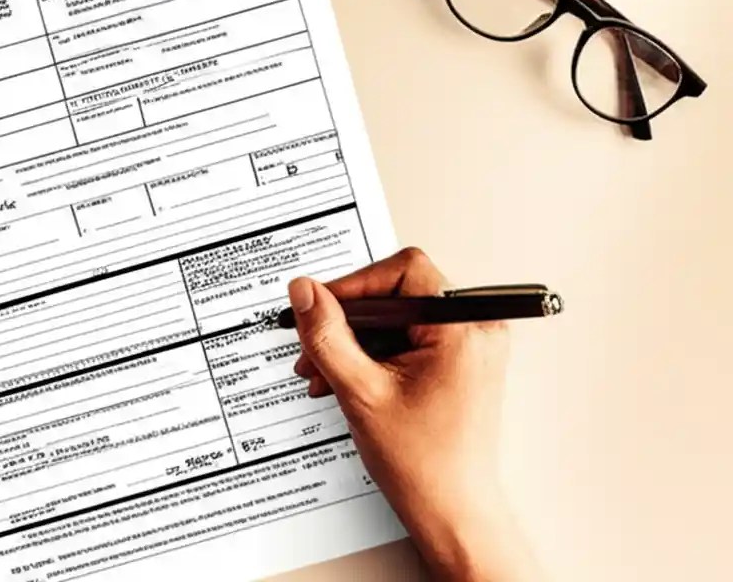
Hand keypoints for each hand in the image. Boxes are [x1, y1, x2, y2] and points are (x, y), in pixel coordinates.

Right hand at [288, 248, 540, 580]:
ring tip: (325, 375)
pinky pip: (407, 339)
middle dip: (348, 322)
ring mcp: (469, 347)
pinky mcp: (458, 363)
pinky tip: (347, 380)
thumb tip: (305, 292)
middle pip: (397, 294)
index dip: (355, 284)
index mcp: (462, 330)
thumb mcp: (360, 391)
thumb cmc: (424, 464)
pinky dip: (373, 356)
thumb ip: (328, 336)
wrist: (451, 510)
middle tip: (314, 349)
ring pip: (396, 319)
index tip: (322, 307)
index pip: (404, 271)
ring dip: (355, 343)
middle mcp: (475, 330)